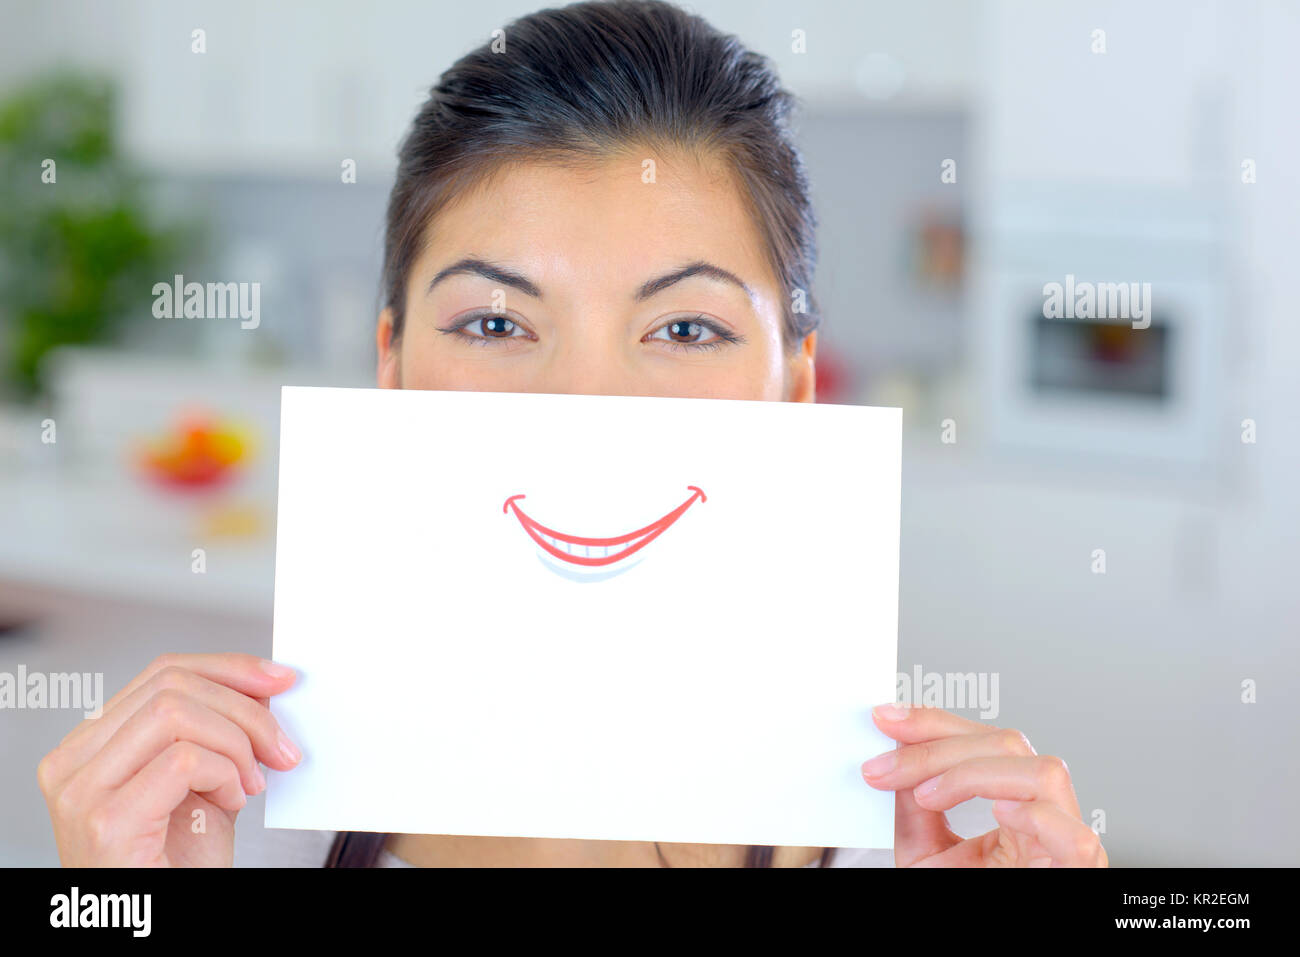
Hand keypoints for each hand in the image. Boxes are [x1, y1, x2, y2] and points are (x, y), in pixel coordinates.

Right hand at [37, 653, 301, 866]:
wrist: (161, 917)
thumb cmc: (180, 864)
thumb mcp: (206, 780)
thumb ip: (220, 731)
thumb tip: (262, 684)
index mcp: (92, 746)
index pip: (162, 672)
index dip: (230, 668)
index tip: (279, 679)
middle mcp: (73, 763)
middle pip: (171, 685)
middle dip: (245, 709)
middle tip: (281, 747)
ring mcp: (81, 791)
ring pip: (175, 713)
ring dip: (236, 743)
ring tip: (251, 783)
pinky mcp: (106, 822)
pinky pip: (183, 761)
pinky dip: (224, 775)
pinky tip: (232, 803)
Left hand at [861, 703, 1106, 866]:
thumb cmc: (963, 906)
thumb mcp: (926, 856)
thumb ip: (914, 808)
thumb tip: (893, 754)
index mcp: (1015, 808)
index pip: (984, 743)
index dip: (934, 723)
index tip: (884, 718)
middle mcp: (1045, 819)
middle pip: (1011, 745)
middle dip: (939, 745)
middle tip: (884, 766)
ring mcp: (1065, 847)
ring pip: (1044, 772)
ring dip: (976, 772)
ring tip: (928, 795)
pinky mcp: (1076, 876)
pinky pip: (1076, 838)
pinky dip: (1039, 817)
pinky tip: (1000, 810)